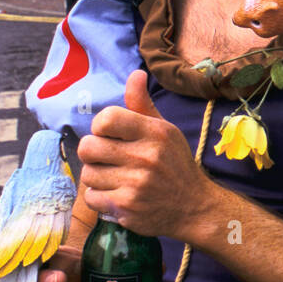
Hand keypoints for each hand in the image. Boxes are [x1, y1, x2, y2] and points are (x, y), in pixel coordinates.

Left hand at [78, 70, 213, 239]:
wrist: (194, 205)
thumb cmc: (174, 163)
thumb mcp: (164, 131)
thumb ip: (142, 105)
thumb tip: (135, 74)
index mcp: (155, 132)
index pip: (105, 119)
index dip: (100, 127)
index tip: (110, 136)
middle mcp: (146, 156)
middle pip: (88, 147)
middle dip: (93, 153)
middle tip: (108, 158)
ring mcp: (136, 184)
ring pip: (88, 174)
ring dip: (97, 177)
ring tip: (116, 178)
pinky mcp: (127, 207)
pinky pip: (91, 197)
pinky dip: (100, 198)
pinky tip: (117, 196)